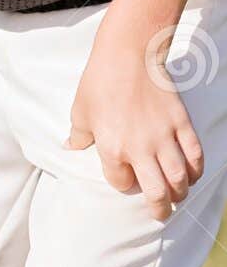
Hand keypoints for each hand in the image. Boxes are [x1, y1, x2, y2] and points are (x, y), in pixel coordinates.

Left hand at [66, 38, 204, 220]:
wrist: (129, 53)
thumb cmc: (99, 80)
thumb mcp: (80, 110)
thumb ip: (78, 135)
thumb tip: (71, 147)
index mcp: (112, 148)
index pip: (121, 182)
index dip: (124, 184)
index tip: (126, 180)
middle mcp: (140, 148)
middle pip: (157, 192)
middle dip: (160, 208)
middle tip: (161, 213)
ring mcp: (163, 137)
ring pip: (179, 179)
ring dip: (180, 193)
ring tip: (177, 196)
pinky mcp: (181, 123)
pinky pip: (195, 155)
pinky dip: (196, 170)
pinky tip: (192, 174)